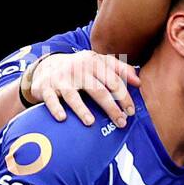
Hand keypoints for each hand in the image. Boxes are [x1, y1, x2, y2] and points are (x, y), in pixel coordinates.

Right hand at [24, 51, 138, 128]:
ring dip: (82, 110)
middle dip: (111, 108)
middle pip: (98, 90)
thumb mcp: (99, 62)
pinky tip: (63, 118)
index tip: (131, 111)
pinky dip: (56, 108)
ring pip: (74, 96)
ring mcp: (61, 79)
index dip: (124, 97)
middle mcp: (77, 70)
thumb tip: (138, 81)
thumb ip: (120, 69)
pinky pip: (51, 100)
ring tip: (91, 122)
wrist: (47, 66)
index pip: (113, 81)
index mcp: (93, 63)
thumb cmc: (81, 68)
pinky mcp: (45, 88)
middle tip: (120, 122)